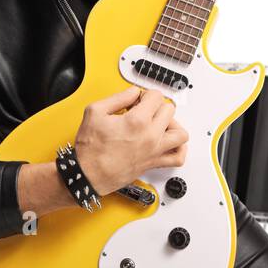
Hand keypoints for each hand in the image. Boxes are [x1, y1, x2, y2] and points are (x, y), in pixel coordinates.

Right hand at [73, 87, 187, 194]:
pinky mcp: (153, 163)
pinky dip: (179, 149)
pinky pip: (178, 158)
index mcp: (137, 121)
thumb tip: (134, 92)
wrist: (87, 175)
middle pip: (169, 110)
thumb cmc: (90, 149)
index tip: (137, 101)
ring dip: (172, 125)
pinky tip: (168, 143)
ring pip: (180, 133)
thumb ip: (118, 98)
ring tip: (159, 124)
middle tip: (144, 111)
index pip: (156, 96)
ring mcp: (154, 151)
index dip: (145, 95)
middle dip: (156, 107)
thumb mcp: (95, 112)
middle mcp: (150, 136)